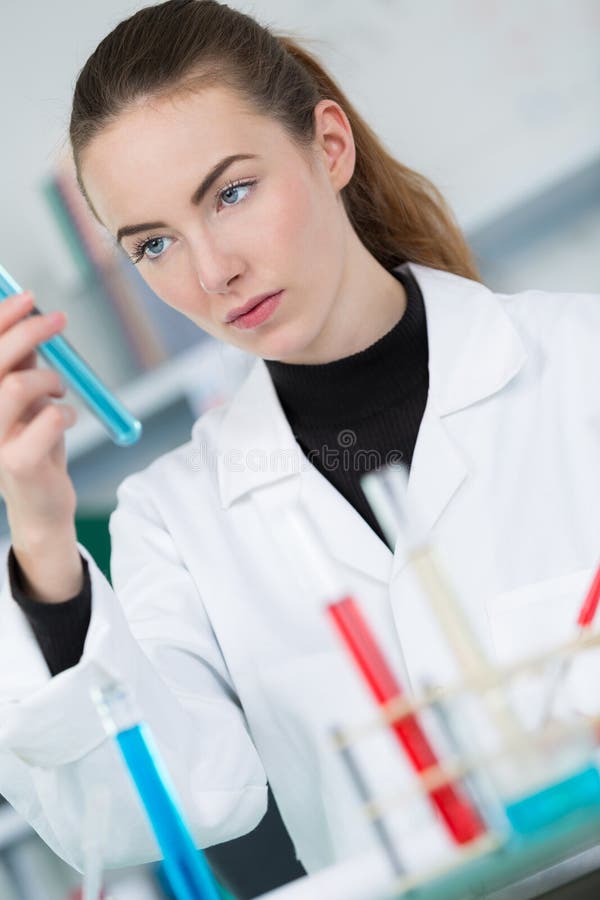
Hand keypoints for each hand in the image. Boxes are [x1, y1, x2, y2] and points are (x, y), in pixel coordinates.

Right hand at [0, 289, 77, 542]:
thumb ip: (24, 367)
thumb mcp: (27, 401)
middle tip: (60, 319)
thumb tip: (32, 322)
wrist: (40, 506)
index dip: (1, 317)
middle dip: (30, 331)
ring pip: (20, 386)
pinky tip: (65, 421)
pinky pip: (49, 419)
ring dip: (50, 380)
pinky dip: (66, 413)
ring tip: (59, 392)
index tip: (28, 297)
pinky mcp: (17, 463)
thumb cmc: (34, 447)